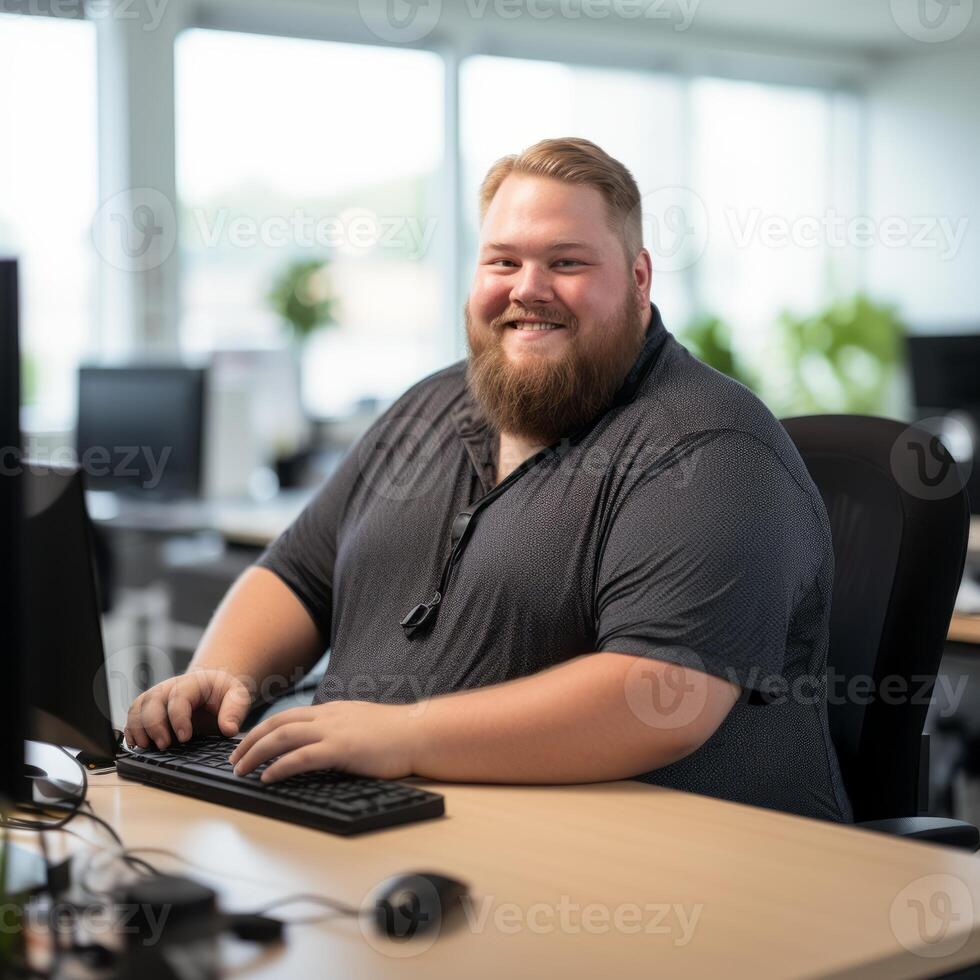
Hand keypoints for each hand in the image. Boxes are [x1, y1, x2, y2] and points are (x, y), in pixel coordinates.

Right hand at [125, 669, 252, 750]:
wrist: (213, 687)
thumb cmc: (223, 692)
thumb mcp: (238, 696)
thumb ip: (235, 711)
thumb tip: (228, 728)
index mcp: (192, 683)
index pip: (179, 698)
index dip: (179, 718)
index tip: (185, 737)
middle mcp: (170, 687)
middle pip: (152, 702)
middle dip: (155, 725)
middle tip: (164, 745)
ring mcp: (157, 696)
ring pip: (138, 708)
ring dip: (138, 728)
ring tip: (146, 747)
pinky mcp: (149, 707)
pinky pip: (133, 714)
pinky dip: (130, 729)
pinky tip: (135, 744)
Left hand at [228, 701, 416, 782]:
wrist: (420, 733)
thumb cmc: (398, 735)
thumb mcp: (363, 726)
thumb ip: (343, 731)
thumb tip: (328, 746)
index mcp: (333, 711)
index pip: (288, 716)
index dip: (263, 729)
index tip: (248, 744)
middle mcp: (329, 717)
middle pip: (277, 723)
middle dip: (250, 741)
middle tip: (234, 759)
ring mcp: (334, 731)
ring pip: (282, 737)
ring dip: (256, 753)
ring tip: (241, 769)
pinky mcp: (342, 749)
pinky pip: (302, 756)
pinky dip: (279, 766)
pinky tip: (267, 777)